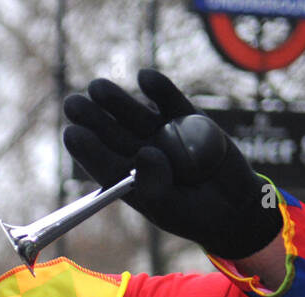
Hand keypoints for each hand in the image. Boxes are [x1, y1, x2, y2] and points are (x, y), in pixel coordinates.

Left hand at [63, 69, 281, 259]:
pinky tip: (143, 75)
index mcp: (127, 179)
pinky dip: (159, 89)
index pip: (102, 162)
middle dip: (92, 118)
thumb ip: (156, 187)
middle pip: (111, 133)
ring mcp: (162, 134)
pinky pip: (170, 101)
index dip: (86, 148)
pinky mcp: (187, 119)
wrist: (233, 203)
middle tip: (71, 103)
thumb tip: (145, 153)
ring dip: (116, 100)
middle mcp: (139, 153)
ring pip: (135, 114)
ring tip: (96, 86)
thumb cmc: (194, 213)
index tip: (71, 133)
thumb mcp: (173, 208)